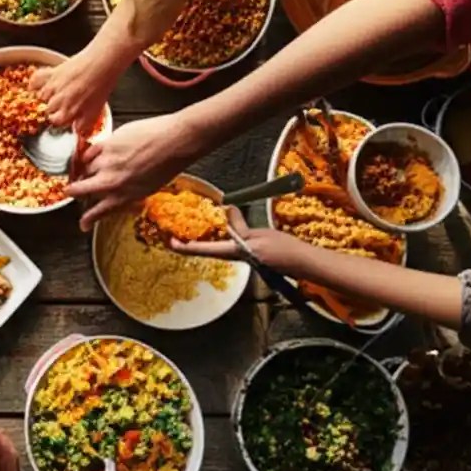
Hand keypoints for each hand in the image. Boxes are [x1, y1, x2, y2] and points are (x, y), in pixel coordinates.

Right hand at [31, 46, 122, 131]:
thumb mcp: (95, 110)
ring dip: (43, 97)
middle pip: (46, 110)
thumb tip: (76, 132)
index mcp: (68, 112)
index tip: (60, 117)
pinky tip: (35, 85)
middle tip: (59, 105)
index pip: (55, 121)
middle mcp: (57, 101)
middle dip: (51, 109)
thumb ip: (83, 123)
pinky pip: (36, 79)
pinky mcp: (51, 72)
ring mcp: (53, 86)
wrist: (102, 63)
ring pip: (40, 96)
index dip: (58, 119)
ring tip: (52, 94)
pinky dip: (34, 82)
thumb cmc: (102, 85)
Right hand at [68, 116, 198, 231]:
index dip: (88, 220)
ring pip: (85, 169)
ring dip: (84, 171)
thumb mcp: (149, 188)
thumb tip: (122, 193)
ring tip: (85, 169)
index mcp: (124, 196)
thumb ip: (130, 192)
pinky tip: (88, 156)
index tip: (83, 224)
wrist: (175, 141)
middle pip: (81, 190)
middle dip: (73, 192)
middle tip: (71, 192)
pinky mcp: (107, 144)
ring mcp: (107, 163)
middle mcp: (112, 182)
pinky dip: (88, 156)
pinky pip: (89, 152)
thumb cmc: (169, 163)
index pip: (99, 213)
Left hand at [169, 206, 296, 265]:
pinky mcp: (249, 253)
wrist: (300, 261)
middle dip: (189, 242)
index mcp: (233, 252)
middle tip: (174, 232)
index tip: (169, 242)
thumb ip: (240, 226)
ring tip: (191, 228)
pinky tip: (219, 227)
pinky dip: (219, 236)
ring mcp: (241, 256)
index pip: (202, 250)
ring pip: (216, 247)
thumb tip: (226, 209)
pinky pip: (228, 244)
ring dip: (203, 239)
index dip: (183, 247)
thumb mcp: (257, 236)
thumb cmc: (281, 250)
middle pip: (205, 250)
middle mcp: (233, 256)